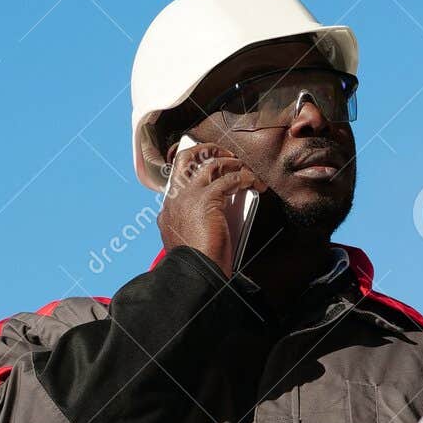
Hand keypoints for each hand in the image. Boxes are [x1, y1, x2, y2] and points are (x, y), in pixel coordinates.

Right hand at [159, 140, 266, 277]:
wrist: (195, 274)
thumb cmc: (197, 263)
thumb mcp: (190, 238)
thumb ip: (195, 221)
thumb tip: (219, 209)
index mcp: (168, 210)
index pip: (178, 177)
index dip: (197, 168)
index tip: (214, 169)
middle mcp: (174, 198)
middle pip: (185, 158)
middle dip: (206, 149)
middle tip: (225, 154)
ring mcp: (188, 196)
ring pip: (210, 163)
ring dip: (231, 163)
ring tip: (245, 169)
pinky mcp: (206, 199)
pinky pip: (230, 178)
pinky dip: (245, 178)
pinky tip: (254, 183)